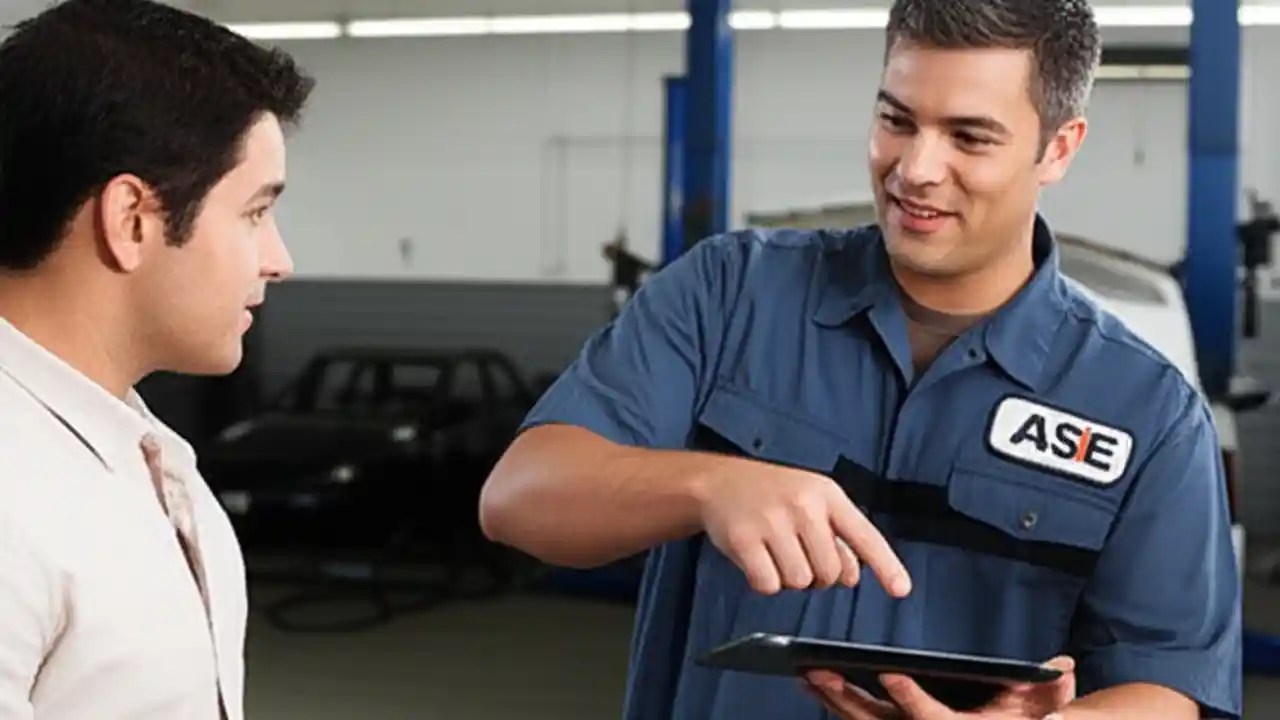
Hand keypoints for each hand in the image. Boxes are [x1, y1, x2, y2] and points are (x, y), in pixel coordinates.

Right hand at [698, 458, 910, 596]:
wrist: (718, 480)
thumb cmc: (772, 494)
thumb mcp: (813, 501)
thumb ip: (838, 536)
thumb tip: (852, 576)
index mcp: (827, 495)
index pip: (864, 535)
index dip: (886, 566)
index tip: (902, 590)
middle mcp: (803, 505)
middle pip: (830, 572)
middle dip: (818, 575)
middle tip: (800, 555)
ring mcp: (772, 521)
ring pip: (800, 582)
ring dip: (789, 579)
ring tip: (776, 553)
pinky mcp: (743, 539)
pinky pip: (768, 585)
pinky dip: (764, 582)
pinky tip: (757, 560)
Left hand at [804, 656, 1075, 719]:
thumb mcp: (1042, 708)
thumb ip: (1050, 693)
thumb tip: (1061, 667)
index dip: (912, 700)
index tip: (891, 676)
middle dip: (846, 697)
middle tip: (818, 670)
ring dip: (831, 698)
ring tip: (805, 672)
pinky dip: (833, 702)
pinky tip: (812, 684)